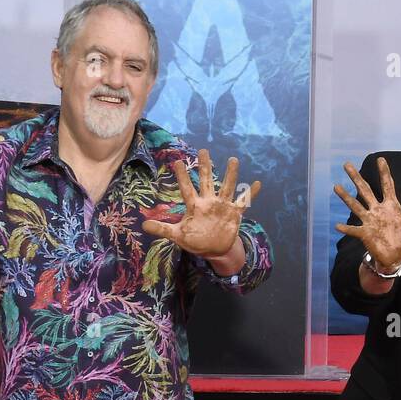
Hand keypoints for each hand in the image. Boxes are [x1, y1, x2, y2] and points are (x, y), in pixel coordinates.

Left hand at [142, 148, 260, 256]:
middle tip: (203, 150)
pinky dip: (251, 193)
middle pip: (206, 181)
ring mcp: (222, 206)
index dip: (183, 177)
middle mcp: (209, 202)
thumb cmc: (196, 240)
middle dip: (205, 166)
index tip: (178, 162)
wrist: (215, 249)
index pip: (187, 189)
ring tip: (233, 160)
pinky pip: (243, 202)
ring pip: (226, 187)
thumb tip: (143, 225)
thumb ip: (162, 229)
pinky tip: (257, 184)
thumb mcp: (177, 236)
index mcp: (195, 206)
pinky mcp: (234, 213)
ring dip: (230, 174)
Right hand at [335, 157, 400, 269]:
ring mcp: (370, 221)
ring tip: (336, 186)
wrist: (397, 257)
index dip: (384, 172)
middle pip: (365, 190)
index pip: (387, 185)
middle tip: (347, 164)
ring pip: (355, 206)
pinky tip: (337, 226)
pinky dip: (346, 229)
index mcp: (391, 206)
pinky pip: (354, 230)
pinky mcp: (365, 234)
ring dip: (346, 197)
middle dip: (356, 178)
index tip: (380, 159)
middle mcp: (377, 210)